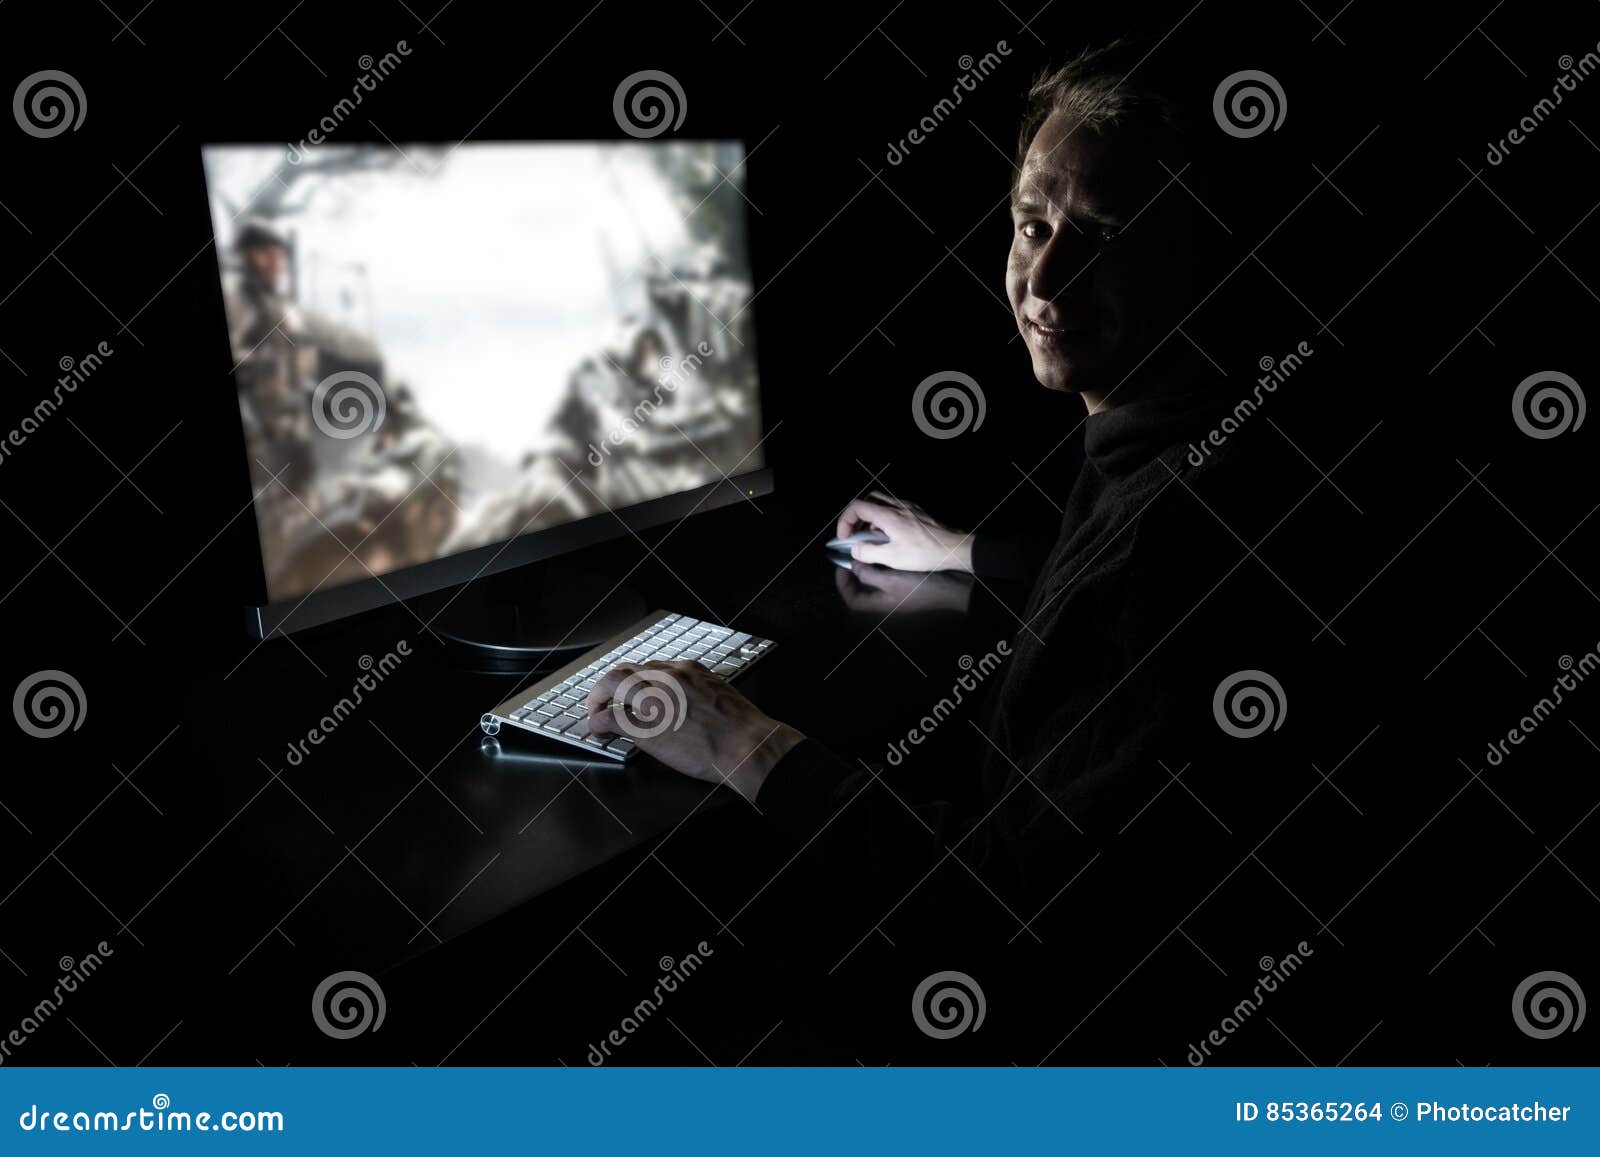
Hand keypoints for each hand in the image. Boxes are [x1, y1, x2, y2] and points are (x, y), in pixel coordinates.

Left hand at [585, 660, 804, 803]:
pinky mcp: (645, 727)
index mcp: (688, 670)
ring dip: (598, 697)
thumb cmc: (742, 728)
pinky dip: (598, 722)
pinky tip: (597, 730)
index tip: (633, 689)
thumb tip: (689, 704)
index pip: (651, 666)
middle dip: (610, 683)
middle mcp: (668, 678)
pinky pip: (610, 717)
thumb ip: (699, 693)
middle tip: (604, 697)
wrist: (746, 746)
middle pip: (627, 669)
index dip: (637, 679)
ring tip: (594, 710)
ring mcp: (655, 700)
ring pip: (613, 684)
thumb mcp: (721, 695)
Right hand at [835, 491, 973, 572]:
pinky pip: (894, 507)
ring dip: (871, 516)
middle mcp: (897, 506)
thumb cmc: (926, 553)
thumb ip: (869, 552)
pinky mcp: (917, 512)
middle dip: (857, 515)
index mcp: (888, 515)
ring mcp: (908, 507)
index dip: (846, 521)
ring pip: (881, 502)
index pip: (857, 507)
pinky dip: (885, 517)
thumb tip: (855, 549)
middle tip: (856, 533)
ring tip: (872, 536)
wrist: (954, 548)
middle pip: (868, 499)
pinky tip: (890, 534)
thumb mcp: (893, 558)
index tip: (846, 537)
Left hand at [835, 560, 974, 614]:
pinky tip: (887, 549)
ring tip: (868, 549)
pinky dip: (884, 563)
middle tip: (854, 554)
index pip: (852, 600)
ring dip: (869, 566)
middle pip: (863, 589)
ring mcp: (898, 593)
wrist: (953, 588)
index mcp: (881, 603)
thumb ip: (869, 574)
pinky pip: (889, 575)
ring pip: (875, 580)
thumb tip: (854, 566)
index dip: (842, 584)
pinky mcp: (908, 585)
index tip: (840, 565)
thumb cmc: (921, 586)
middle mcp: (887, 600)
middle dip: (855, 572)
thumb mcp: (891, 579)